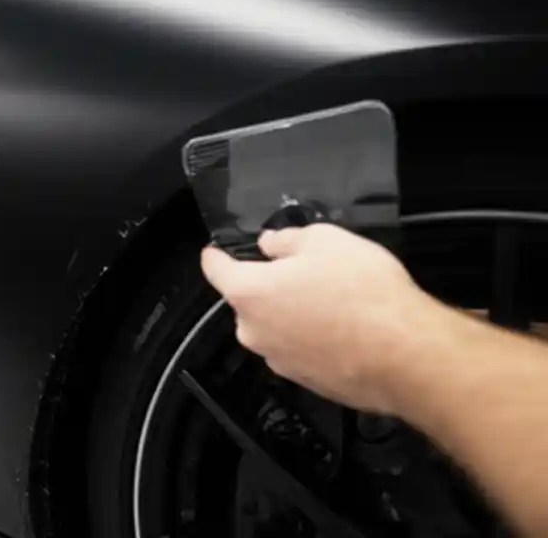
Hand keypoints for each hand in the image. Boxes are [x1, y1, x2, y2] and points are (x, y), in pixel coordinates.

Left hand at [201, 224, 442, 414]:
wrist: (407, 357)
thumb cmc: (362, 291)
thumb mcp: (327, 241)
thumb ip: (287, 240)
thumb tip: (270, 246)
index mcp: (249, 293)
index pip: (216, 270)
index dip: (216, 256)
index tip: (215, 252)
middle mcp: (254, 332)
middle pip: (249, 301)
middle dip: (268, 286)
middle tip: (306, 273)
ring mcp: (279, 361)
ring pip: (274, 328)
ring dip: (291, 314)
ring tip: (333, 301)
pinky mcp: (306, 382)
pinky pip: (299, 350)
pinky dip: (312, 339)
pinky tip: (344, 330)